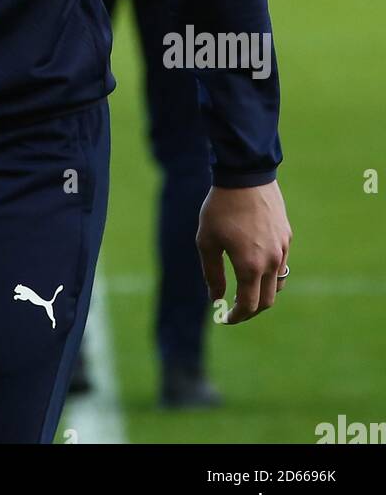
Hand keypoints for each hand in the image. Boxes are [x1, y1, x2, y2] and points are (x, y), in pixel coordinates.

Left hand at [196, 181, 291, 324]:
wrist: (245, 175)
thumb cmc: (221, 208)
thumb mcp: (207, 241)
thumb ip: (212, 274)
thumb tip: (216, 299)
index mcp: (250, 266)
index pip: (248, 305)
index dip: (236, 316)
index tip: (224, 318)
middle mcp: (271, 262)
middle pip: (267, 301)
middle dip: (250, 310)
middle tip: (235, 308)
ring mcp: (282, 249)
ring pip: (277, 283)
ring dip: (263, 291)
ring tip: (245, 287)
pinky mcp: (286, 236)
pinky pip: (281, 263)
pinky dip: (269, 272)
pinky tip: (254, 262)